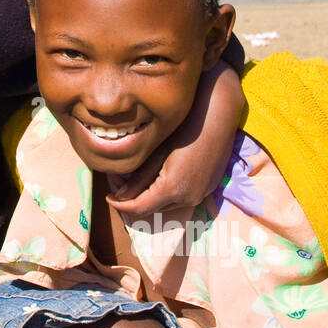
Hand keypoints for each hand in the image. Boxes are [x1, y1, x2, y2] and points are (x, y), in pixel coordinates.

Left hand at [105, 61, 243, 216]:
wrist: (219, 117)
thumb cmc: (185, 128)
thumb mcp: (157, 153)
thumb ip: (139, 178)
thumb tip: (120, 195)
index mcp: (172, 188)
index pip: (139, 208)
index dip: (120, 205)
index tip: (108, 196)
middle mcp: (188, 198)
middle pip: (152, 210)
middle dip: (133, 200)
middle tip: (119, 182)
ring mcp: (200, 195)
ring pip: (166, 206)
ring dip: (150, 197)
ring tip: (137, 178)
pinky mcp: (207, 189)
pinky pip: (181, 198)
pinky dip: (166, 193)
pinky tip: (158, 175)